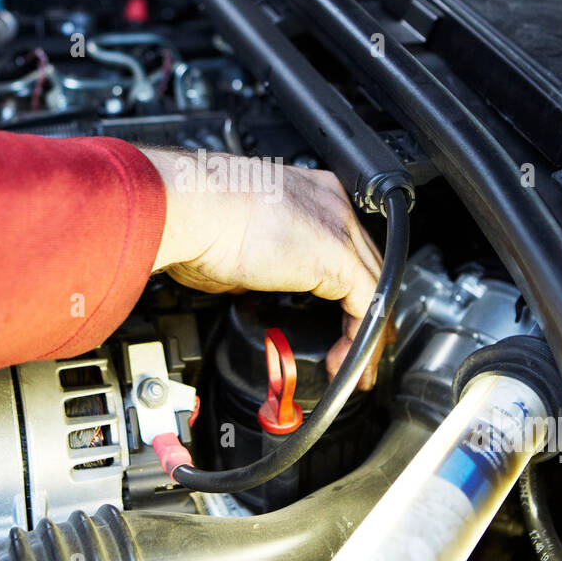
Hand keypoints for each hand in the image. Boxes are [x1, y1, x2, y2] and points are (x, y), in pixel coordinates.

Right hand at [140, 147, 386, 388]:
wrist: (186, 206)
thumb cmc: (192, 219)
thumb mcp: (229, 246)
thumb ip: (250, 266)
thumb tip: (246, 284)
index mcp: (304, 193)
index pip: (343, 242)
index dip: (348, 283)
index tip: (345, 313)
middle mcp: (328, 203)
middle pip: (367, 262)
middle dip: (369, 309)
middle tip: (361, 346)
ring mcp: (336, 225)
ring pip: (375, 286)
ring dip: (366, 334)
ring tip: (354, 368)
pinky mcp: (337, 255)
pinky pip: (368, 306)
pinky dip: (362, 340)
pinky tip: (348, 364)